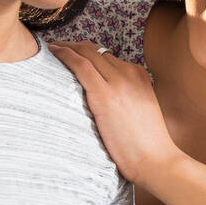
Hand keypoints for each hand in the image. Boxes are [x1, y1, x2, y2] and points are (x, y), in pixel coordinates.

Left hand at [47, 40, 178, 181]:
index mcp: (139, 75)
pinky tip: (53, 53)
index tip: (73, 53)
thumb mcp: (140, 109)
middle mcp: (129, 73)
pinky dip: (64, 55)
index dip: (87, 52)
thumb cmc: (146, 144)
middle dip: (73, 45)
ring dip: (66, 47)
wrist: (154, 159)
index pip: (107, 56)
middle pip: (95, 50)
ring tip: (51, 49)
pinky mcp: (104, 94)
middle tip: (57, 47)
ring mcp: (118, 82)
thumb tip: (105, 99)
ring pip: (86, 53)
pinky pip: (80, 66)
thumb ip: (126, 96)